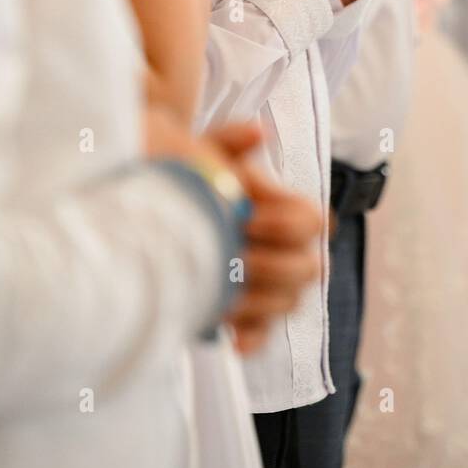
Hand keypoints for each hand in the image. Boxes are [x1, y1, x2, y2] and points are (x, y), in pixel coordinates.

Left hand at [210, 128, 322, 356]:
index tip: (246, 218)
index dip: (287, 223)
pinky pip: (261, 336)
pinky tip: (228, 334)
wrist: (152, 219)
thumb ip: (229, 143)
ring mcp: (270, 288)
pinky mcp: (246, 318)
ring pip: (288, 303)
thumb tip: (259, 130)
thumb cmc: (188, 181)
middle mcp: (287, 251)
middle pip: (310, 268)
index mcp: (285, 211)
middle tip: (234, 257)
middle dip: (273, 264)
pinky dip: (249, 338)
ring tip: (223, 289)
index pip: (315, 222)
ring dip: (260, 299)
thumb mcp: (202, 157)